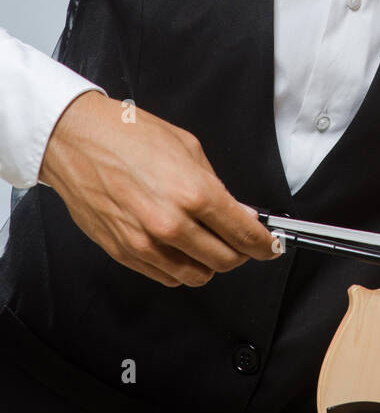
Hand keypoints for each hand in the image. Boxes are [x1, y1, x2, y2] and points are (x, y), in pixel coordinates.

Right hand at [39, 91, 278, 286]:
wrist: (77, 141)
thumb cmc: (127, 135)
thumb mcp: (188, 148)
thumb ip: (217, 185)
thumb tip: (239, 212)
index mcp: (193, 193)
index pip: (244, 234)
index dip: (265, 245)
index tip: (271, 246)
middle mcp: (171, 224)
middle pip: (225, 261)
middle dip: (241, 253)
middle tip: (242, 241)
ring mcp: (146, 243)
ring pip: (196, 276)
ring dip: (210, 264)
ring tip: (209, 243)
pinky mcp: (125, 253)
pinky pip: (166, 276)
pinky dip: (181, 267)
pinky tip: (180, 247)